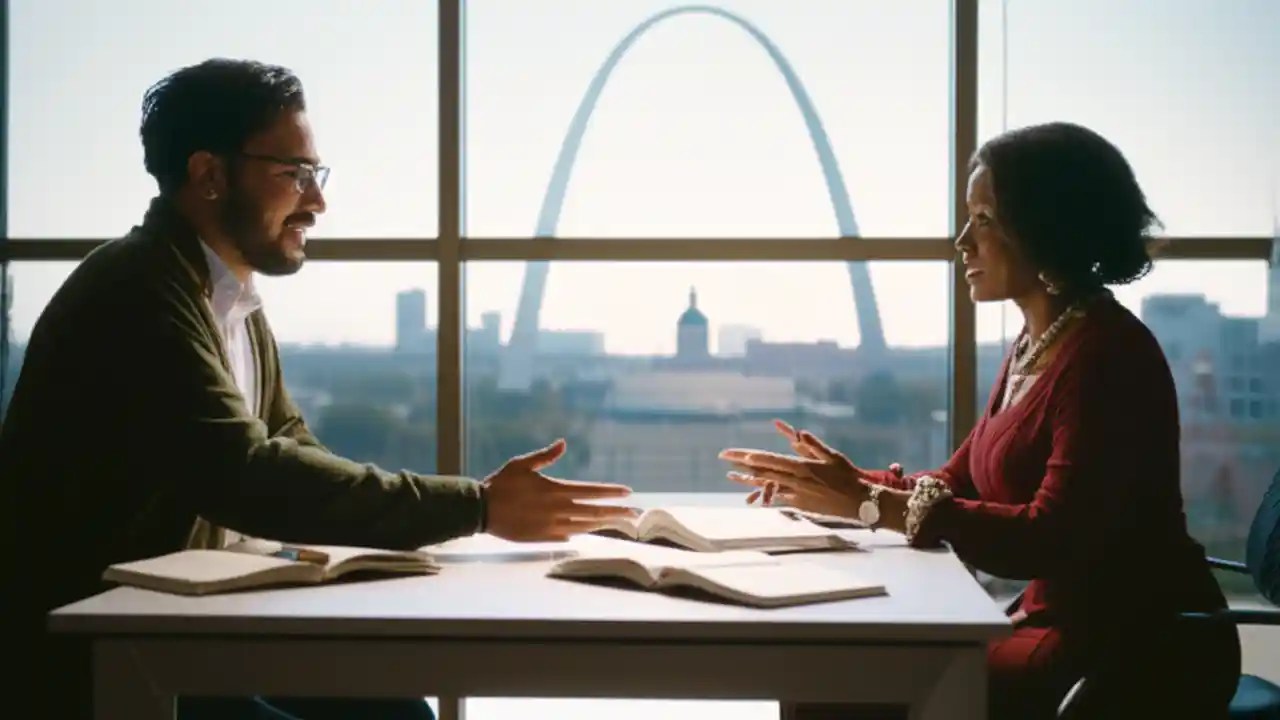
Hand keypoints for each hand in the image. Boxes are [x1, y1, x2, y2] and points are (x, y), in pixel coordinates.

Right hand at [482, 439, 636, 540]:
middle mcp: (558, 509)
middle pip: (594, 511)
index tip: (628, 492)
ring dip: (604, 524)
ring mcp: (552, 526)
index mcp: (555, 489)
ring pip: (585, 526)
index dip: (611, 492)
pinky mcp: (543, 538)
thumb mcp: (522, 464)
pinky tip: (590, 531)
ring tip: (620, 522)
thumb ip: (545, 456)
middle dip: (617, 512)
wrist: (481, 510)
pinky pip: (569, 536)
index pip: (591, 491)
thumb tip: (563, 443)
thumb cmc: (501, 484)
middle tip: (636, 513)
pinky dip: (582, 533)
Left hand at [733, 420, 902, 504]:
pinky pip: (778, 497)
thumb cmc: (847, 476)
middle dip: (741, 464)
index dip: (753, 458)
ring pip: (767, 486)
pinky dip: (764, 492)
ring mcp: (796, 495)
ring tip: (730, 474)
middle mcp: (796, 481)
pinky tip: (750, 492)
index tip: (738, 455)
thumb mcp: (832, 456)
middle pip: (763, 471)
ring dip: (746, 480)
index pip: (772, 461)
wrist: (859, 502)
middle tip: (723, 457)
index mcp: (803, 467)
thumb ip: (813, 445)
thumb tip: (799, 431)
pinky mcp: (799, 505)